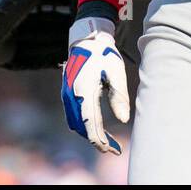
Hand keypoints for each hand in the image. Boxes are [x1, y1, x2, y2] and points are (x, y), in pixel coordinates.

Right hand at [61, 17, 130, 154]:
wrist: (87, 40)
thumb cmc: (104, 54)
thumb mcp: (116, 72)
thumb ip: (119, 96)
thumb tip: (123, 119)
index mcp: (84, 90)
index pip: (90, 123)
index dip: (100, 140)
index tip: (112, 150)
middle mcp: (72, 95)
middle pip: (81, 127)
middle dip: (96, 140)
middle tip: (113, 149)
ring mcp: (67, 94)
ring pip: (75, 123)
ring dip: (89, 134)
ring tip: (107, 141)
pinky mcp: (67, 93)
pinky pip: (73, 115)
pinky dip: (83, 125)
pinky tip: (96, 128)